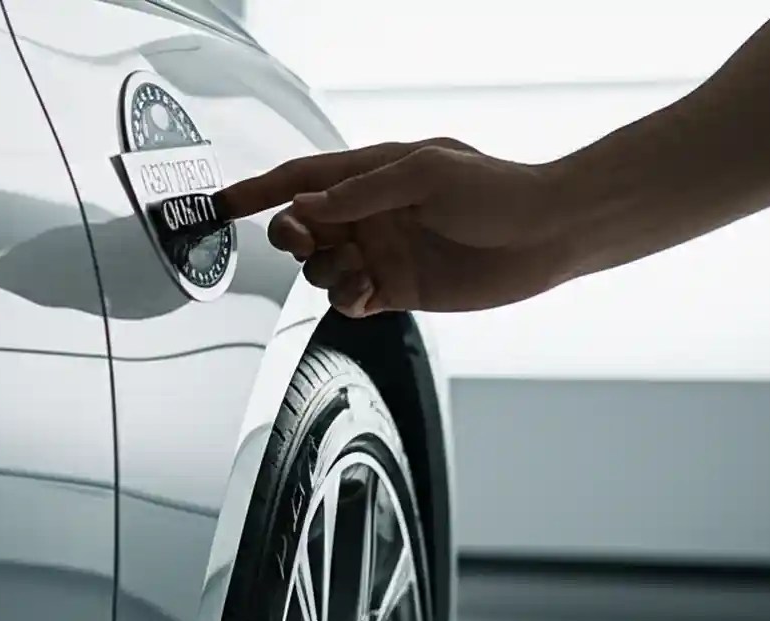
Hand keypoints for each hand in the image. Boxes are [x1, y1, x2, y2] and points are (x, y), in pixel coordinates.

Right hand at [217, 138, 572, 316]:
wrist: (547, 235)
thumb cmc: (498, 190)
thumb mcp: (426, 173)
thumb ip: (362, 191)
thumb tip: (309, 204)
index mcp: (371, 176)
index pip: (300, 180)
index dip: (258, 192)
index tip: (222, 204)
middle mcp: (369, 215)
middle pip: (301, 227)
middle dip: (292, 237)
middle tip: (305, 242)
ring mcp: (380, 252)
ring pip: (320, 269)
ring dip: (326, 273)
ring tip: (361, 270)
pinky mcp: (396, 289)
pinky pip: (347, 299)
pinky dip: (347, 299)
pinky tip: (368, 291)